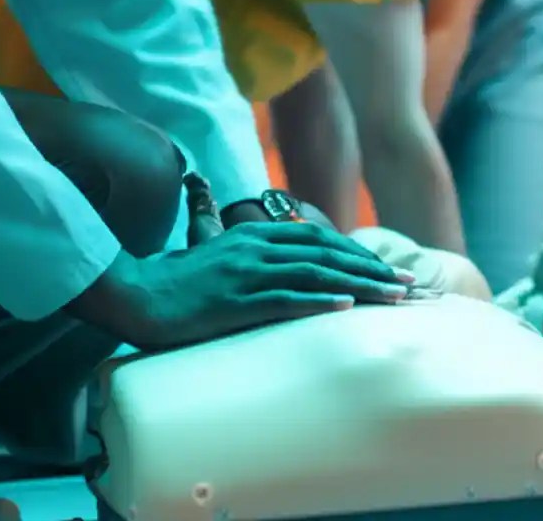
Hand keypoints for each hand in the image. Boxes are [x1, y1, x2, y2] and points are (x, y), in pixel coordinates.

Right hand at [70, 175, 412, 348]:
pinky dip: (318, 301)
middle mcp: (256, 248)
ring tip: (393, 297)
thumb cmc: (175, 282)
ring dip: (359, 285)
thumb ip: (246, 249)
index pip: (319, 238)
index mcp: (255, 235)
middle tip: (408, 286)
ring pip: (316, 275)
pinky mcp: (234, 301)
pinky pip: (284, 299)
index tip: (386, 270)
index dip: (357, 253)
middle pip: (327, 253)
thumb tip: (275, 256)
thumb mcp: (215, 253)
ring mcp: (246, 274)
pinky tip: (345, 307)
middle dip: (372, 269)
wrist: (134, 295)